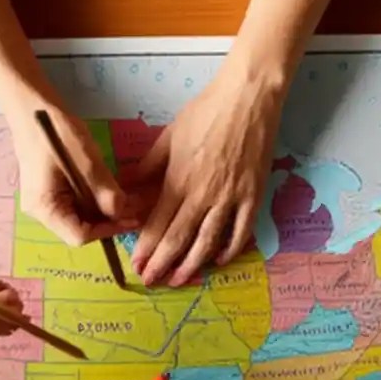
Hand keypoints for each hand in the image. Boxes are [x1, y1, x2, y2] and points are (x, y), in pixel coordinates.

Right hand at [10, 106, 138, 245]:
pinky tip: (108, 188)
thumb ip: (105, 190)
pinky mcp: (51, 191)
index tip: (130, 219)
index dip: (107, 231)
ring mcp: (45, 201)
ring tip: (125, 198)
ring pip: (79, 216)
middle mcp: (42, 211)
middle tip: (133, 207)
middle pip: (79, 228)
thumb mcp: (86, 160)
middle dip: (107, 221)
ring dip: (102, 210)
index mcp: (44, 208)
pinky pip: (75, 203)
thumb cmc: (56, 131)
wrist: (32, 108)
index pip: (78, 236)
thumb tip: (122, 213)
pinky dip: (93, 200)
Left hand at [123, 67, 284, 285]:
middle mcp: (204, 194)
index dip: (146, 247)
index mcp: (179, 180)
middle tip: (151, 281)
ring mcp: (231, 197)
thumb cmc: (206, 112)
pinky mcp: (253, 195)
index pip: (158, 224)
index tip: (136, 264)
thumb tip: (127, 190)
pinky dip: (230, 248)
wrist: (248, 98)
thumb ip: (148, 168)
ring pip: (208, 240)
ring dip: (192, 264)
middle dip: (163, 263)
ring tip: (179, 280)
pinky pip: (241, 230)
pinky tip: (219, 260)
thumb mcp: (168, 137)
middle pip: (180, 238)